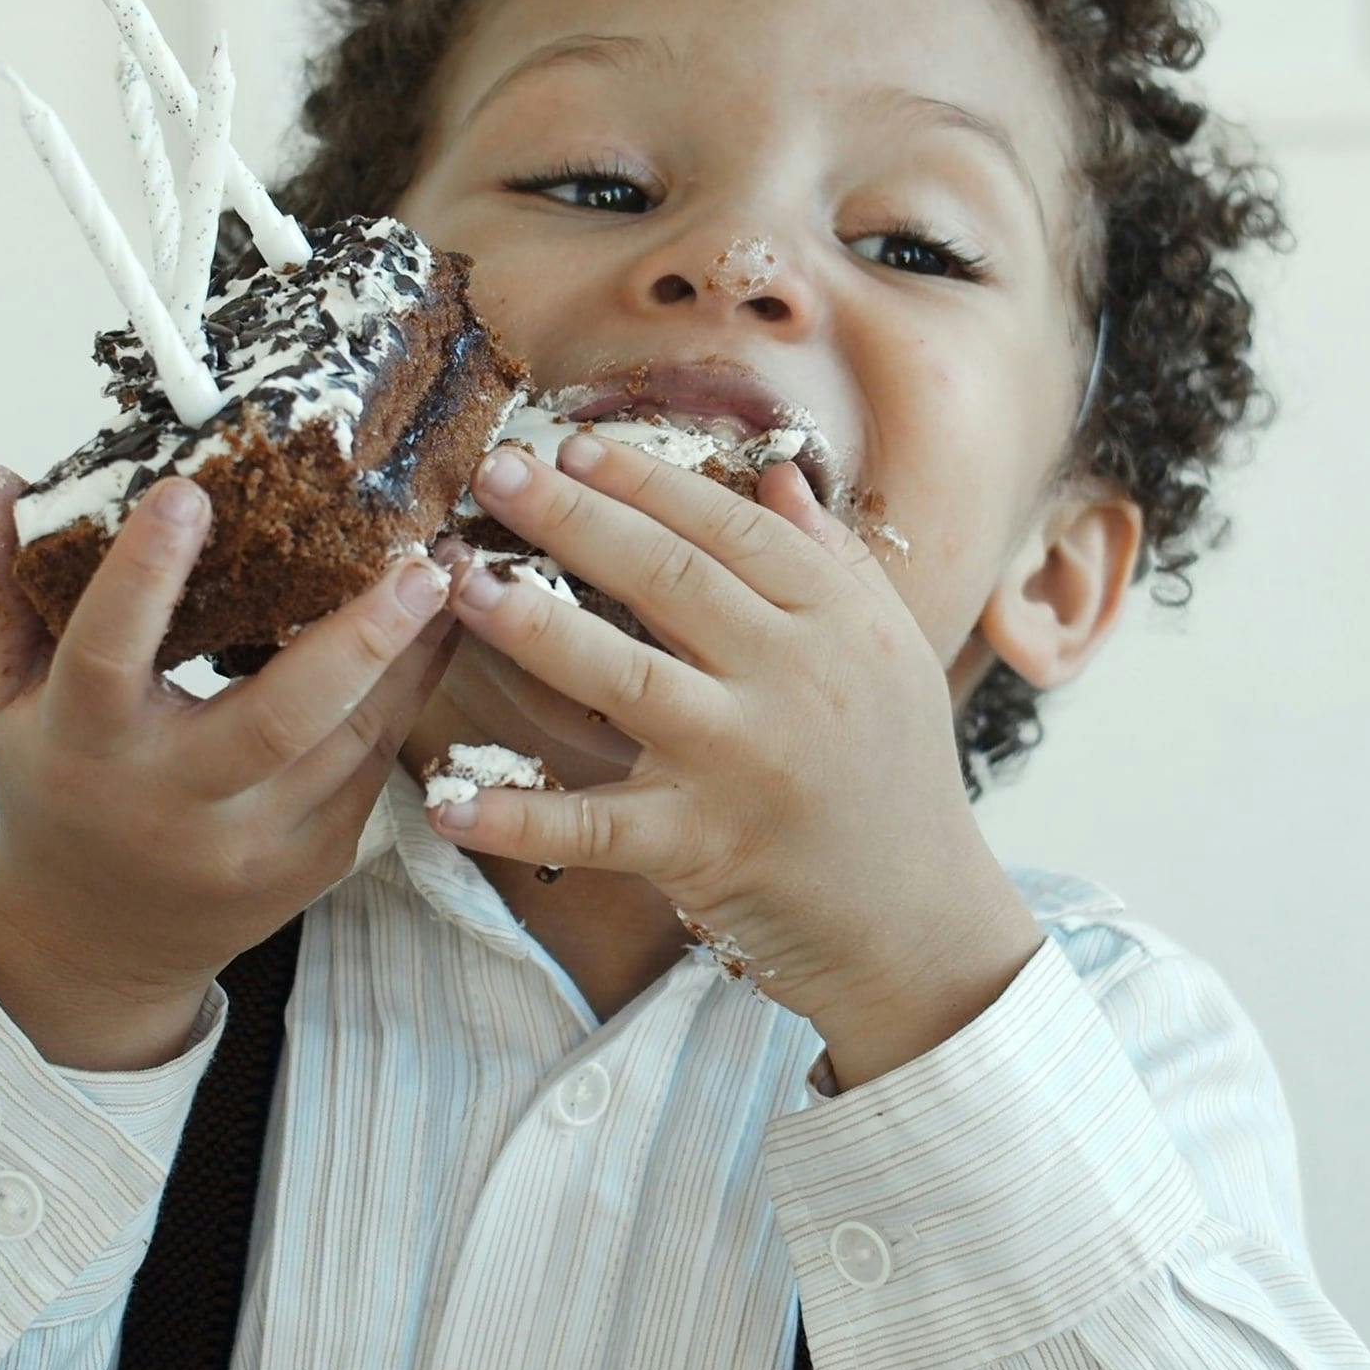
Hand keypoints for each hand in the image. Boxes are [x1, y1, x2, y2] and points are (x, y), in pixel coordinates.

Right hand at [0, 463, 458, 1068]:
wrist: (95, 942)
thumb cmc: (51, 787)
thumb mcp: (4, 695)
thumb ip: (0, 584)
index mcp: (88, 747)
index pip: (107, 655)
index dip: (144, 575)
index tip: (189, 490)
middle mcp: (174, 804)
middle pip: (279, 718)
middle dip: (360, 635)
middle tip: (420, 559)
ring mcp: (254, 845)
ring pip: (351, 740)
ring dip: (412, 655)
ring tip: (453, 571)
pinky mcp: (314, 863)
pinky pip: (370, 769)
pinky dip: (407, 697)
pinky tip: (436, 634)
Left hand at [434, 436, 1045, 1085]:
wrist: (920, 922)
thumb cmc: (896, 778)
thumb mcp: (891, 653)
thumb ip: (834, 560)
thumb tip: (779, 475)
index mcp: (836, 623)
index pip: (730, 528)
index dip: (645, 482)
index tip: (573, 447)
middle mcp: (793, 680)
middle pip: (668, 579)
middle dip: (575, 518)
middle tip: (496, 472)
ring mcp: (743, 763)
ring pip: (626, 677)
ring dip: (536, 627)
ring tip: (465, 582)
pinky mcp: (701, 847)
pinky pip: (594, 827)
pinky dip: (518, 817)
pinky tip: (449, 800)